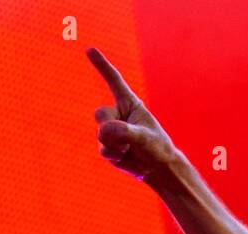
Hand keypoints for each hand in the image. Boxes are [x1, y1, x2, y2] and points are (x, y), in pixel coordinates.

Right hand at [87, 47, 176, 181]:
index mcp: (130, 104)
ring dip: (116, 145)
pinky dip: (115, 155)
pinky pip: (103, 149)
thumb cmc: (157, 148)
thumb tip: (103, 131)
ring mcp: (111, 130)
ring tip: (131, 148)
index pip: (114, 81)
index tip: (90, 50)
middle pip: (100, 114)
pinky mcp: (108, 145)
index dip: (102, 65)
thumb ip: (124, 131)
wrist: (158, 169)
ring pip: (101, 134)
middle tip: (128, 138)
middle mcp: (118, 114)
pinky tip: (126, 156)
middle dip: (112, 128)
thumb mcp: (144, 137)